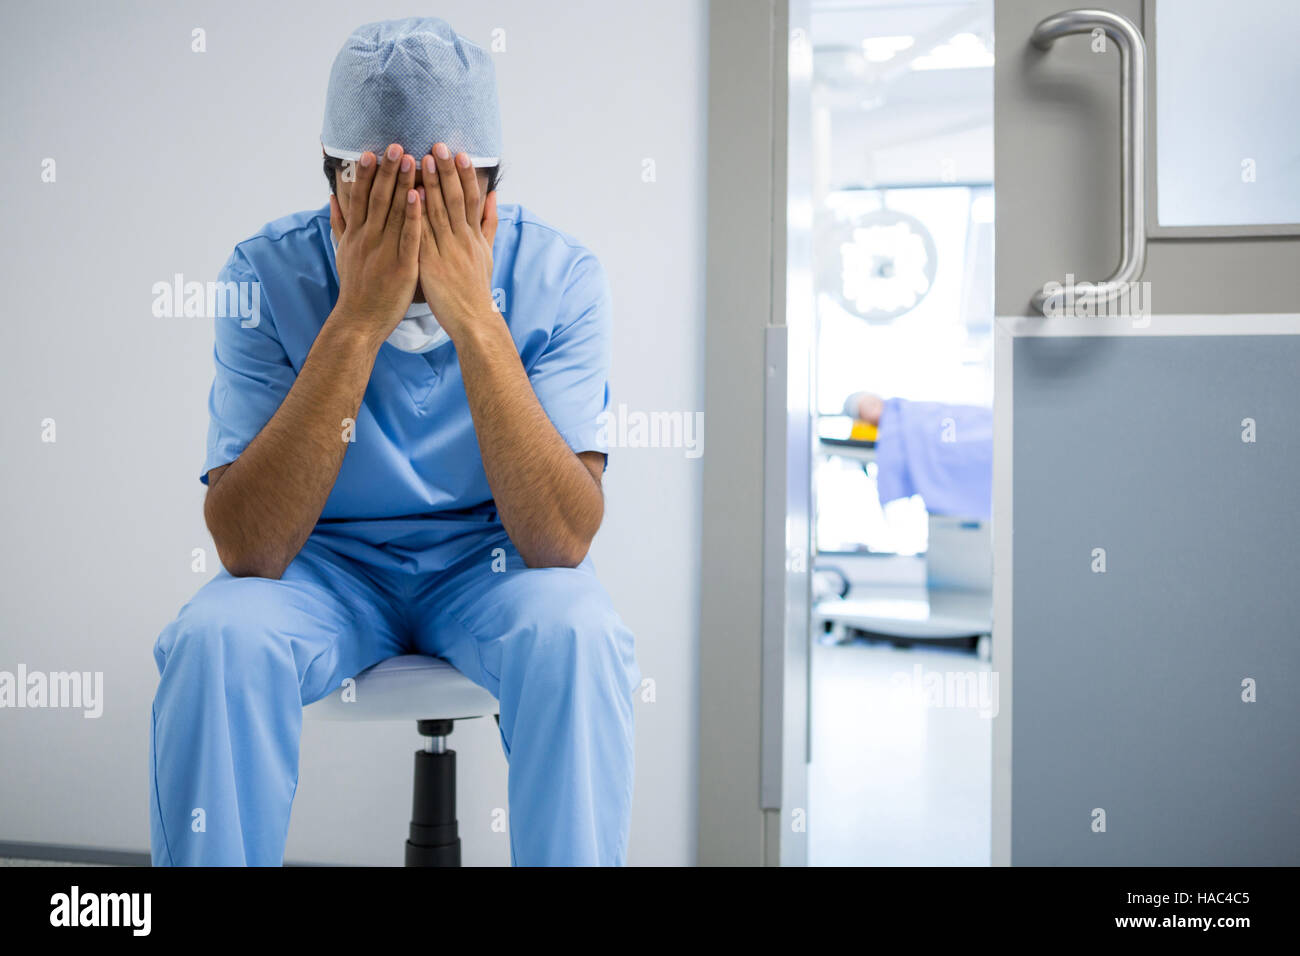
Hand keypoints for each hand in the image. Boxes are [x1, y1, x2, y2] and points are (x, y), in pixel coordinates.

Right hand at [328, 143, 421, 341]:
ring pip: (394, 212)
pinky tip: (420, 196)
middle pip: (378, 198)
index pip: (361, 197)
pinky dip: (413, 215)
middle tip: (397, 145)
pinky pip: (408, 236)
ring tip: (413, 160)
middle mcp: (368, 238)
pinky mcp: (401, 265)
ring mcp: (384, 251)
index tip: (373, 151)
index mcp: (356, 234)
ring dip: (403, 184)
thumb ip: (339, 223)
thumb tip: (331, 197)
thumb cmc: (355, 287)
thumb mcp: (342, 252)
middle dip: (387, 171)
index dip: (367, 174)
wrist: (359, 320)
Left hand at [416, 143, 499, 338]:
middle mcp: (463, 240)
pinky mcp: (430, 265)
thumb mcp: (488, 252)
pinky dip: (415, 215)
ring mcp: (447, 252)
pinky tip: (407, 198)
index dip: (465, 175)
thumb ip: (489, 222)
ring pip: (437, 212)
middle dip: (446, 171)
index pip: (472, 199)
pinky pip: (420, 235)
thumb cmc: (476, 287)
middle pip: (455, 199)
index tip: (459, 153)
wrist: (473, 320)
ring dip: (429, 185)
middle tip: (438, 146)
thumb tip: (495, 195)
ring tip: (419, 161)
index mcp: (474, 236)